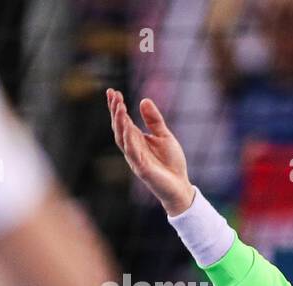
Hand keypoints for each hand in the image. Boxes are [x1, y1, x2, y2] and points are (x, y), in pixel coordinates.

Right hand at [106, 89, 193, 215]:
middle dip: (115, 111)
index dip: (117, 107)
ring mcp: (135, 159)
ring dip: (120, 123)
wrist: (180, 186)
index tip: (113, 91)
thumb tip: (144, 100)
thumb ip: (154, 121)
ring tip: (119, 107)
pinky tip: (128, 129)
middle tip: (113, 95)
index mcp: (137, 140)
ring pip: (122, 139)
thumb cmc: (171, 163)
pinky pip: (132, 154)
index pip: (123, 120)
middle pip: (119, 127)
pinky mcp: (142, 169)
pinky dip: (129, 141)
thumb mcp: (164, 137)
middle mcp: (132, 148)